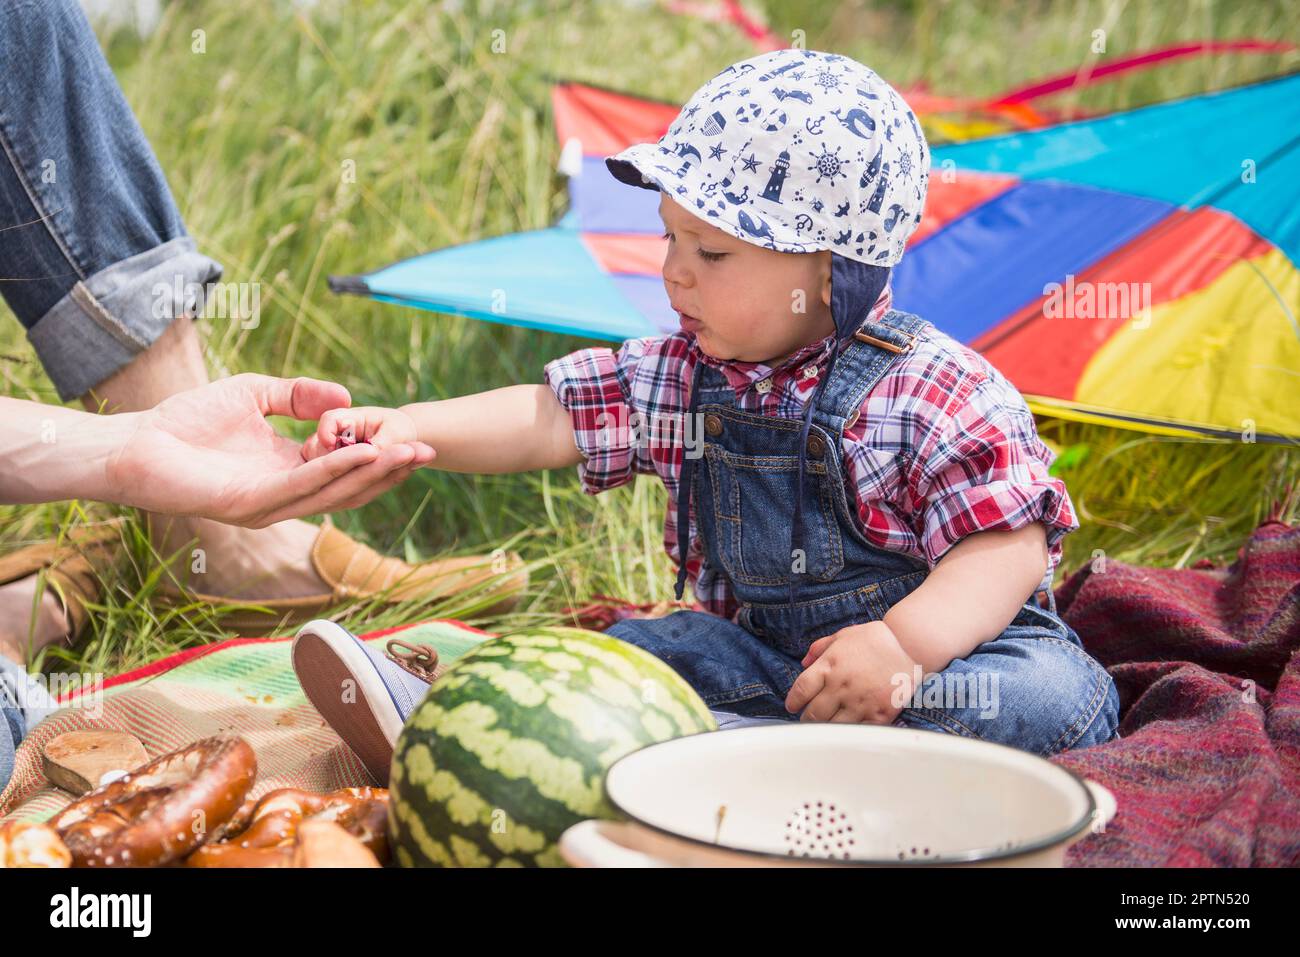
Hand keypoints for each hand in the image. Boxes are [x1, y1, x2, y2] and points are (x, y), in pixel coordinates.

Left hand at [106, 374, 435, 526]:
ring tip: (405, 453)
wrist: (135, 442)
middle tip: (427, 451)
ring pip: (332, 491)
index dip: (379, 456)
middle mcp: (284, 494)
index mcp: (286, 470)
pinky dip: (334, 469)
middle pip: (349, 486)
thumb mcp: (254, 394)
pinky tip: (360, 453)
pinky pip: (301, 486)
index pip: (344, 468)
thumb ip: (298, 395)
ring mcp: (268, 504)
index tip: (413, 439)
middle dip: (389, 470)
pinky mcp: (249, 504)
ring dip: (371, 473)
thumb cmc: (185, 420)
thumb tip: (345, 397)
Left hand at [785, 620, 919, 723]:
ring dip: (826, 728)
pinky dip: (849, 732)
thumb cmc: (876, 639)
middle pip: (813, 713)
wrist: (911, 646)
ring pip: (833, 726)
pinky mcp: (878, 714)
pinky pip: (857, 731)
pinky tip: (846, 729)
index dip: (793, 702)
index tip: (793, 706)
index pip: (801, 690)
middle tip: (807, 718)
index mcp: (829, 666)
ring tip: (825, 726)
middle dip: (807, 718)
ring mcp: (860, 702)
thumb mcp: (843, 635)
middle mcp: (841, 686)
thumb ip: (819, 648)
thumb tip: (803, 663)